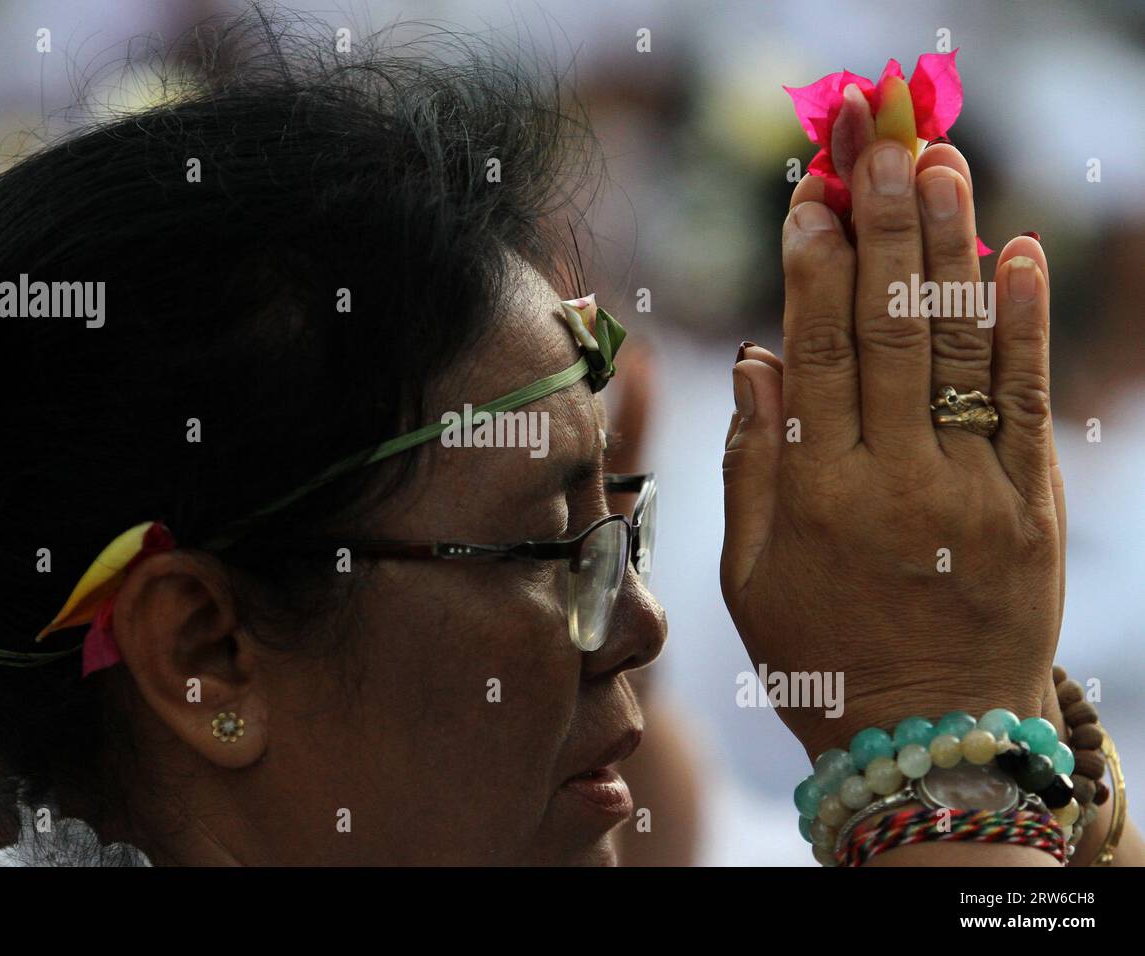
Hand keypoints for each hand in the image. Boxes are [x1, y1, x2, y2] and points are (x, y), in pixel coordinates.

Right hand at [721, 141, 1061, 760]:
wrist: (932, 743)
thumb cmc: (822, 657)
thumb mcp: (750, 578)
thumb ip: (751, 467)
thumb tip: (757, 362)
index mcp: (813, 501)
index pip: (815, 358)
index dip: (811, 271)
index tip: (809, 197)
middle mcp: (893, 486)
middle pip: (888, 332)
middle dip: (880, 228)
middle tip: (877, 145)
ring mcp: (971, 495)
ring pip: (959, 351)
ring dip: (950, 250)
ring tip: (942, 165)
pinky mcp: (1032, 510)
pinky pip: (1030, 402)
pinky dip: (1026, 324)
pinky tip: (1017, 255)